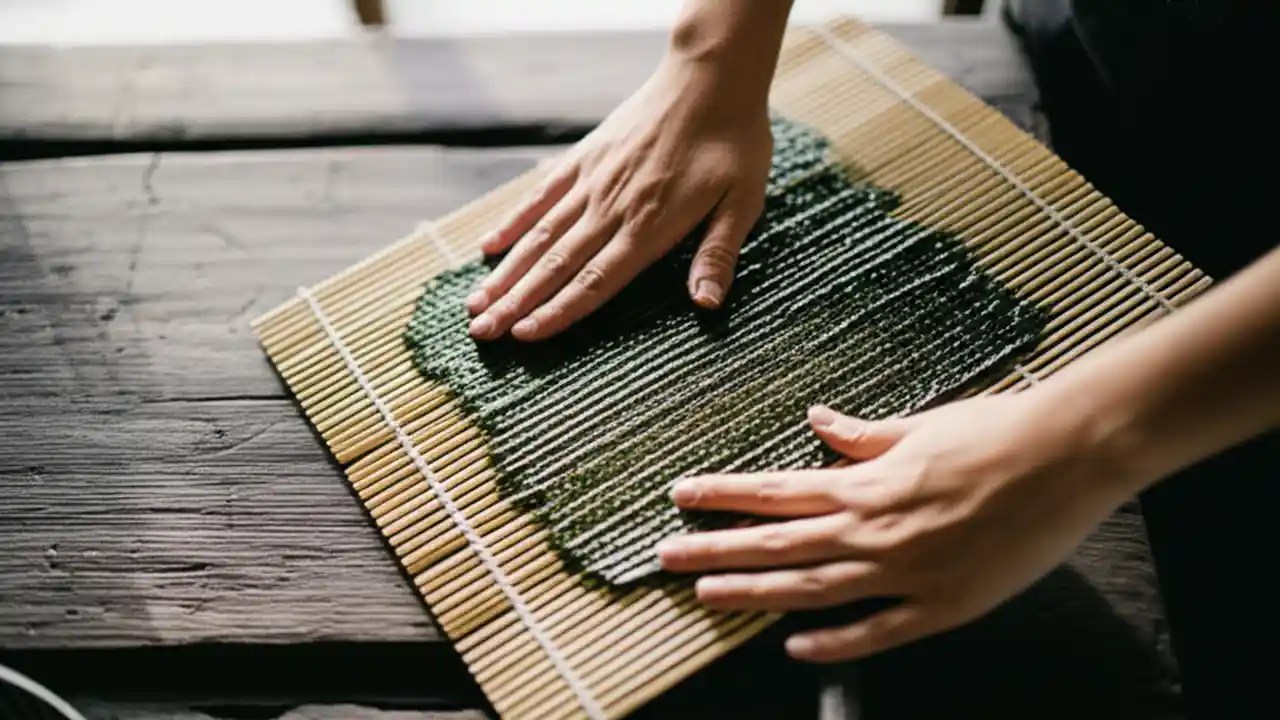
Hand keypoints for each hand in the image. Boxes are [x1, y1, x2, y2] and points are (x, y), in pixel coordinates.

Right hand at [465, 54, 772, 340]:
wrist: (710, 74)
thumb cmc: (734, 141)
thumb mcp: (744, 201)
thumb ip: (718, 253)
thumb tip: (707, 304)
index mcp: (650, 225)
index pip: (595, 280)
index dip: (558, 311)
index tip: (523, 335)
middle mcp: (612, 207)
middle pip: (557, 265)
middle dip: (516, 303)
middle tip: (481, 333)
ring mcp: (593, 180)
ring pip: (541, 235)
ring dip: (507, 272)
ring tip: (475, 303)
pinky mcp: (586, 156)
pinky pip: (542, 194)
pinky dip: (514, 222)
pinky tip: (489, 246)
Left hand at [656, 393, 1144, 662]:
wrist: (1070, 454)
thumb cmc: (996, 431)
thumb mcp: (920, 424)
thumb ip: (863, 434)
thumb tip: (818, 419)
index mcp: (866, 481)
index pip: (775, 492)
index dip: (723, 495)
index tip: (680, 495)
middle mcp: (874, 529)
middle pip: (777, 545)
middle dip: (715, 549)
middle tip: (665, 556)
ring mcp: (907, 572)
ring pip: (811, 590)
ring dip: (753, 593)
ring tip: (705, 594)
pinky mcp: (944, 605)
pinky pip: (877, 630)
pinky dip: (833, 642)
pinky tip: (795, 647)